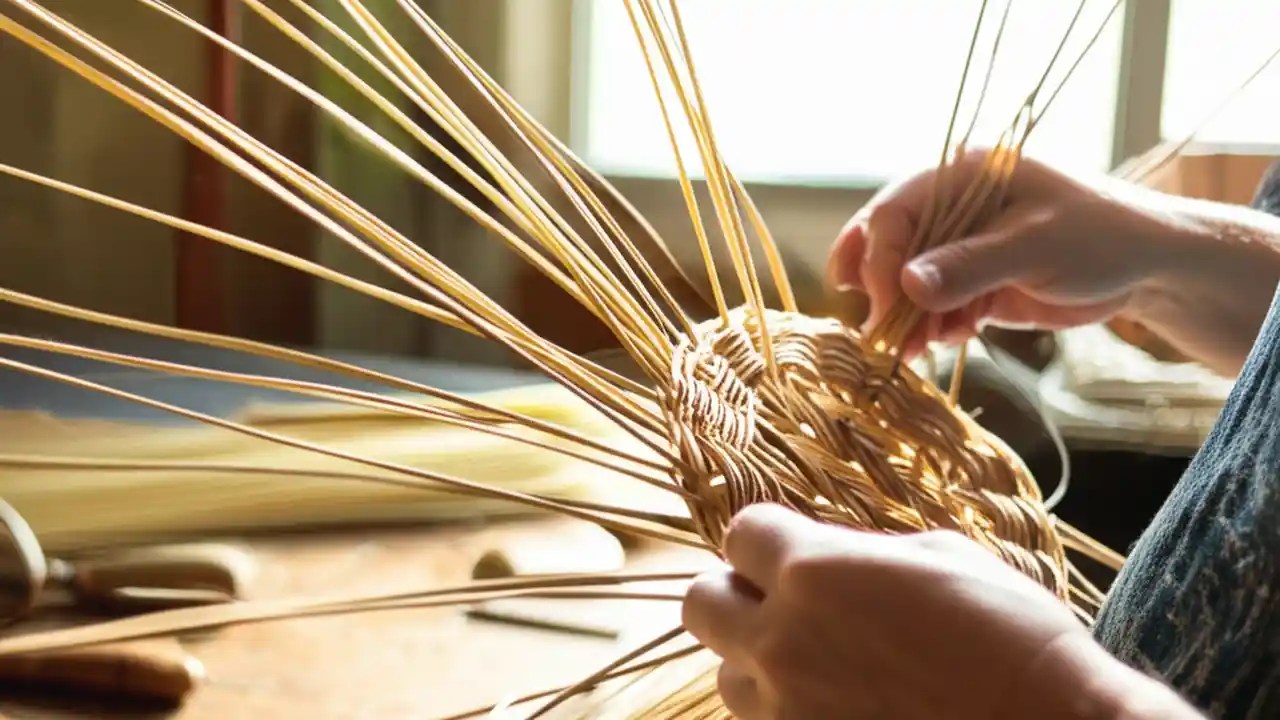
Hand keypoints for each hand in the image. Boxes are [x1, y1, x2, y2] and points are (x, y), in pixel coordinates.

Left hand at [682, 504, 1202, 719]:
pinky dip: (790, 715)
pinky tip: (842, 708)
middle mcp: (780, 640)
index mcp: (813, 572)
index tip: (792, 551)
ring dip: (760, 666)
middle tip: (781, 606)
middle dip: (733, 596)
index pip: (740, 532)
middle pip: (700, 603)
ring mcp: (784, 710)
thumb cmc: (1011, 636)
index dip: (767, 539)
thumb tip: (834, 558)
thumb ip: (863, 554)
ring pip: (728, 678)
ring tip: (821, 670)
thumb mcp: (941, 557)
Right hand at [824, 149, 1198, 359]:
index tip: (886, 309)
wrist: (1147, 266)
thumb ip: (970, 265)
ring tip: (915, 350)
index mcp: (961, 177)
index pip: (892, 214)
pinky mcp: (972, 282)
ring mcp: (959, 246)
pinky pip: (933, 306)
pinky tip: (947, 339)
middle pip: (887, 246)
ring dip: (906, 318)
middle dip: (882, 293)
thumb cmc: (1100, 236)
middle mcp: (951, 208)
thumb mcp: (1036, 246)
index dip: (880, 261)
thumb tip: (907, 285)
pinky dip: (932, 327)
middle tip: (884, 335)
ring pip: (905, 283)